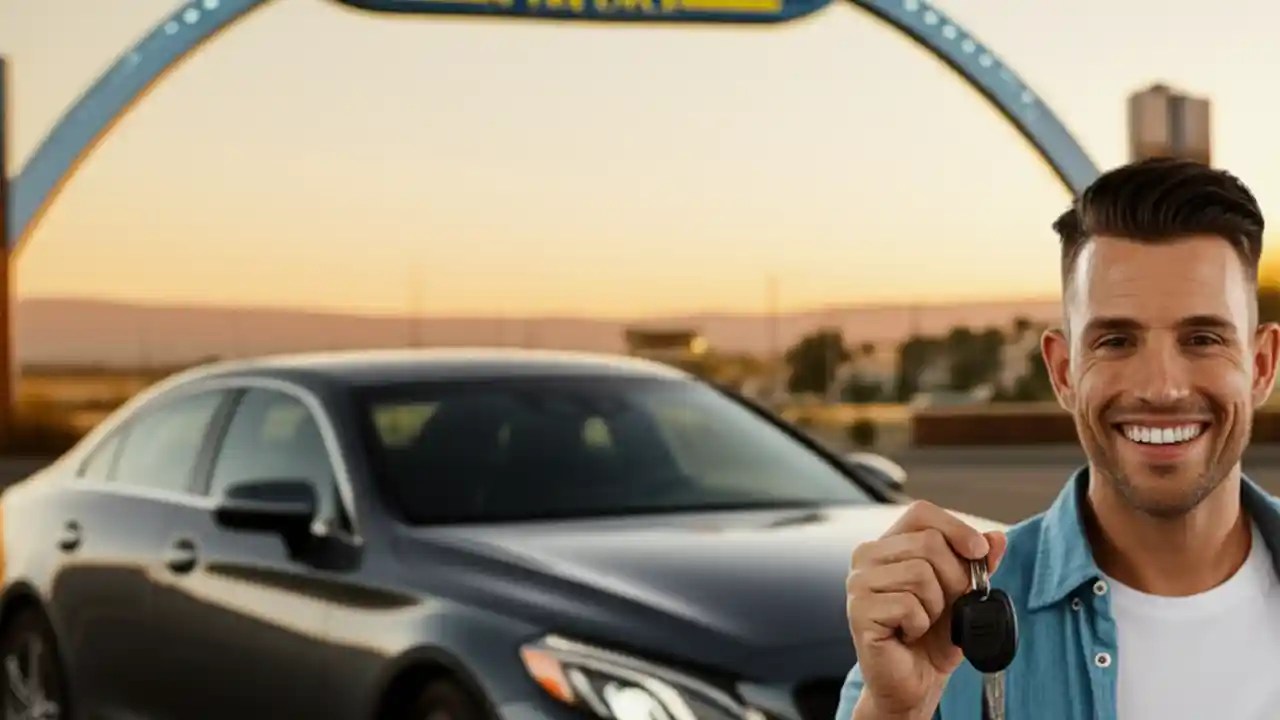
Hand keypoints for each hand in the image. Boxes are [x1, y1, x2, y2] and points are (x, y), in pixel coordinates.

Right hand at [845, 500, 1007, 718]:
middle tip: (945, 605)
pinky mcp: (858, 610)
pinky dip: (919, 625)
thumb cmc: (933, 638)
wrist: (914, 681)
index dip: (955, 527)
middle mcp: (867, 556)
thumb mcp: (964, 596)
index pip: (921, 513)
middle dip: (953, 578)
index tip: (980, 551)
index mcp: (890, 545)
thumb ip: (978, 565)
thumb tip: (998, 538)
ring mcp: (858, 583)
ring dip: (935, 606)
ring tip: (921, 621)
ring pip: (920, 574)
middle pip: (928, 542)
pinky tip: (907, 633)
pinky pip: (908, 605)